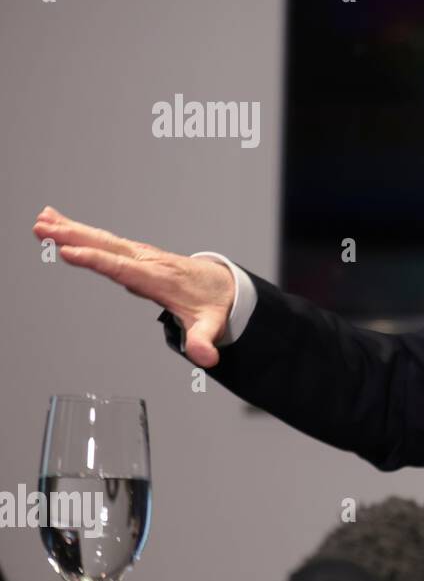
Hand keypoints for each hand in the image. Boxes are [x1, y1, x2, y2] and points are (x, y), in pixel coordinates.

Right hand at [32, 205, 235, 367]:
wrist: (224, 285)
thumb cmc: (213, 305)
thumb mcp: (211, 325)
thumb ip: (204, 341)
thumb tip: (206, 358)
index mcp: (161, 280)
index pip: (125, 270)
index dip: (97, 260)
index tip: (70, 252)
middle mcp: (149, 263)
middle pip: (109, 249)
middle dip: (77, 237)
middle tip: (44, 228)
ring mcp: (143, 256)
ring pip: (105, 241)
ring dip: (73, 230)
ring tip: (42, 222)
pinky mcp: (137, 255)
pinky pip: (107, 242)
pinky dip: (83, 231)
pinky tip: (59, 224)